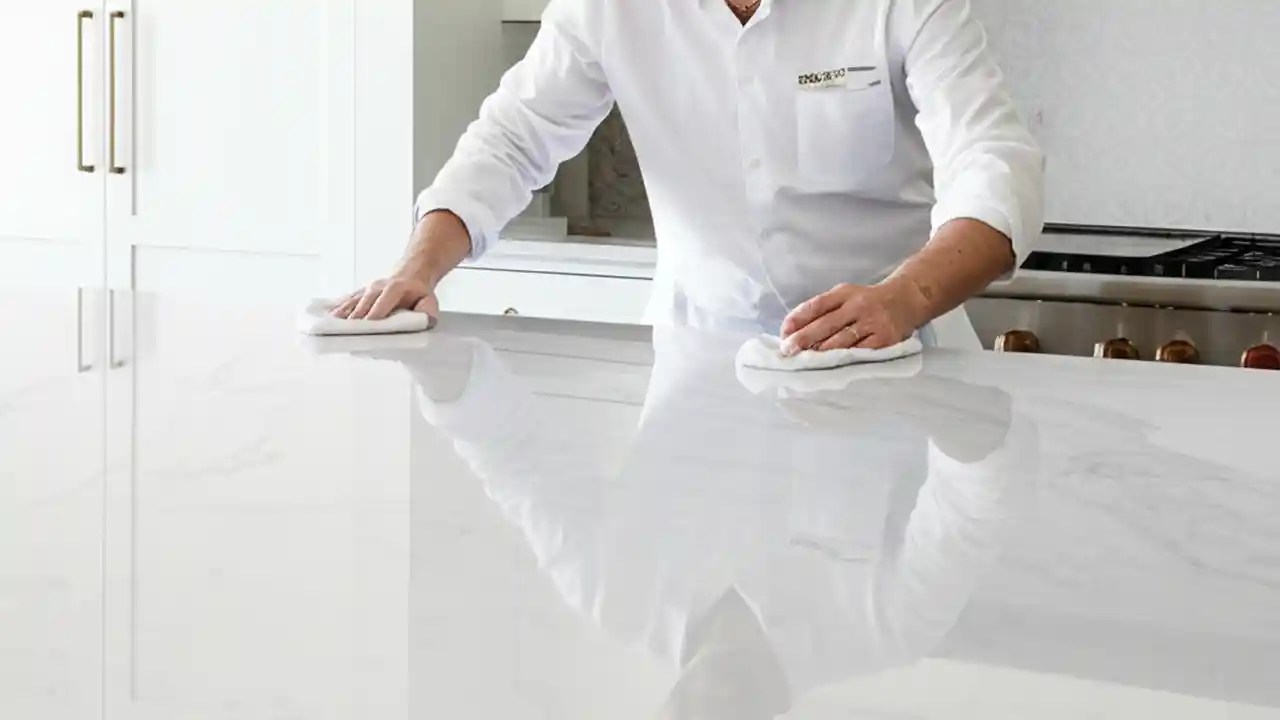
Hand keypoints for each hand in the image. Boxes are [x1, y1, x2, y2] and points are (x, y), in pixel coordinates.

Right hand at [331, 275, 439, 322]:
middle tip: (346, 332)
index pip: (382, 304)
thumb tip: (425, 323)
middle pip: (364, 304)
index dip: (374, 315)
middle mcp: (378, 287)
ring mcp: (368, 289)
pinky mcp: (361, 293)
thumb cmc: (419, 292)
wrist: (411, 273)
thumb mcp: (429, 301)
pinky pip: (348, 300)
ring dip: (343, 314)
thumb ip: (427, 313)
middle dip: (355, 319)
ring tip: (332, 325)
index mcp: (395, 288)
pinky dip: (338, 308)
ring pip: (353, 301)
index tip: (367, 326)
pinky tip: (329, 314)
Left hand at [779, 281, 925, 354]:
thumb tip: (793, 329)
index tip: (783, 333)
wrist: (907, 299)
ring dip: (820, 353)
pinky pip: (859, 352)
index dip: (798, 319)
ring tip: (804, 360)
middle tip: (787, 351)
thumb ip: (823, 308)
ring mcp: (872, 323)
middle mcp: (857, 306)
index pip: (816, 305)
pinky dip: (843, 359)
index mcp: (844, 293)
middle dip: (803, 339)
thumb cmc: (868, 301)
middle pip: (825, 324)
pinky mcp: (884, 339)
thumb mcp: (846, 295)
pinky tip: (830, 365)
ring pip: (841, 341)